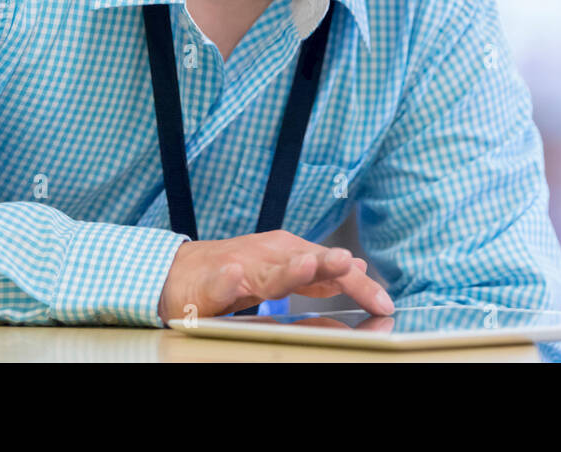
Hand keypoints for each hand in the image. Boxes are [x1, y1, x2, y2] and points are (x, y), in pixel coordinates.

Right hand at [157, 229, 394, 323]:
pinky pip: (217, 284)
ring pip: (266, 271)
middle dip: (327, 264)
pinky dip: (225, 280)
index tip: (385, 304)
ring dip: (287, 269)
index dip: (357, 284)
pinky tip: (233, 276)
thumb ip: (318, 276)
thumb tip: (358, 270)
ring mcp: (237, 268)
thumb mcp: (280, 275)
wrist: (175, 274)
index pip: (330, 268)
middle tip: (348, 263)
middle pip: (304, 264)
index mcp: (287, 256)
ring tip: (307, 266)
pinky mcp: (206, 286)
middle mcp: (267, 258)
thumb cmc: (232, 273)